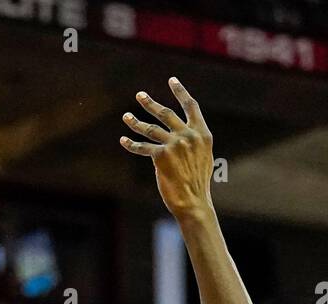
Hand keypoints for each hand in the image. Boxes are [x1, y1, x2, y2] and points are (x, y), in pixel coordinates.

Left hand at [120, 77, 214, 220]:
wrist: (193, 200)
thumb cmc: (197, 182)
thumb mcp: (203, 156)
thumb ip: (193, 141)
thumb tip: (182, 133)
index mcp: (202, 134)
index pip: (191, 106)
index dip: (180, 92)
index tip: (172, 80)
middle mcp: (189, 136)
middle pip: (166, 114)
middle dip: (151, 103)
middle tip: (139, 95)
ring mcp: (175, 145)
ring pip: (151, 129)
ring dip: (136, 121)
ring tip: (126, 116)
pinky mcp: (161, 156)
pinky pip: (143, 147)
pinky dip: (132, 144)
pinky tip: (124, 140)